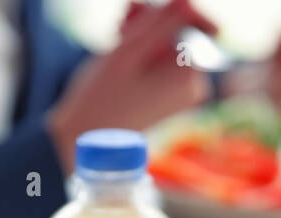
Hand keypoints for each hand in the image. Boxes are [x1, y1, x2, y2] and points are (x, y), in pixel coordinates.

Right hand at [46, 0, 217, 174]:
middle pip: (180, 32)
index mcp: (190, 74)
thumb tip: (188, 0)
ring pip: (168, 46)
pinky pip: (162, 63)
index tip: (133, 16)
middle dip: (151, 23)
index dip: (164, 11)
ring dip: (143, 36)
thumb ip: (163, 20)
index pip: (192, 20)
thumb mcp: (130, 49)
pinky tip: (122, 54)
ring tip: (117, 39)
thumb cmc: (102, 97)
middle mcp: (194, 85)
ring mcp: (183, 93)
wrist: (86, 140)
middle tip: (121, 26)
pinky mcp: (170, 97)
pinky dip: (143, 53)